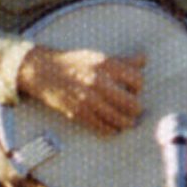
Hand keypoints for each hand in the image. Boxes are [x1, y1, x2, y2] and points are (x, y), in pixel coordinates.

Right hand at [16, 45, 146, 134]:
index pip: (136, 80)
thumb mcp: (98, 56)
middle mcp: (98, 82)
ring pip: (118, 118)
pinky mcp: (78, 112)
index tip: (135, 90)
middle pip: (130, 103)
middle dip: (135, 108)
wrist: (42, 71)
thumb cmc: (72, 63)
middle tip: (135, 110)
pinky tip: (113, 128)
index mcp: (105, 65)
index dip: (138, 86)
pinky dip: (110, 130)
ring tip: (127, 122)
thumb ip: (122, 61)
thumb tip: (143, 60)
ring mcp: (88, 99)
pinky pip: (101, 127)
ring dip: (126, 122)